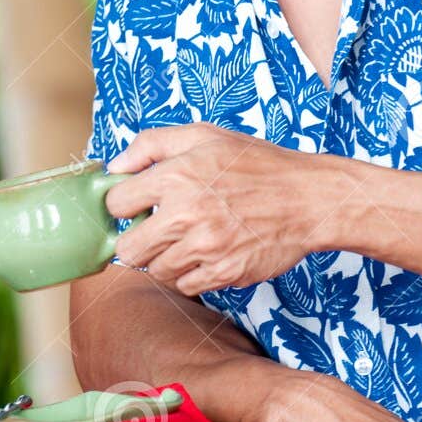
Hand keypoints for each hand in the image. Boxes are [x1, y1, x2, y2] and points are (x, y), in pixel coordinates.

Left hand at [105, 122, 346, 296]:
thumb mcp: (203, 136)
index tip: (135, 205)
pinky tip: (203, 254)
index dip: (123, 204)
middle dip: (136, 239)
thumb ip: (151, 145)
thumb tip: (114, 166)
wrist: (307, 198)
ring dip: (163, 258)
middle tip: (155, 229)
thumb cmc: (256, 164)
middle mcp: (186, 214)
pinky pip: (185, 286)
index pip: (115, 203)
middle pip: (128, 248)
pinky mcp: (224, 272)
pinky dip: (189, 275)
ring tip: (184, 240)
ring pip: (155, 270)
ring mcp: (205, 247)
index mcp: (175, 175)